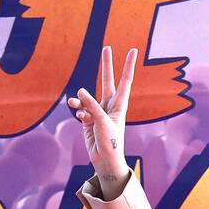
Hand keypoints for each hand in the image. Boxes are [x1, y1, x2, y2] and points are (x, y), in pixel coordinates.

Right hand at [67, 44, 137, 172]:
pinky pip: (81, 109)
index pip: (125, 81)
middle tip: (107, 47)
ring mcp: (99, 112)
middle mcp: (109, 106)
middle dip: (106, 65)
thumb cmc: (110, 143)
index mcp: (120, 105)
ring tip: (75, 101)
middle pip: (107, 80)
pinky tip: (80, 116)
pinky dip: (79, 111)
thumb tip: (80, 91)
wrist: (105, 161)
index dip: (128, 65)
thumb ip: (91, 105)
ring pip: (88, 97)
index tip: (133, 49)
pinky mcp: (89, 120)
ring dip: (81, 99)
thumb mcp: (102, 122)